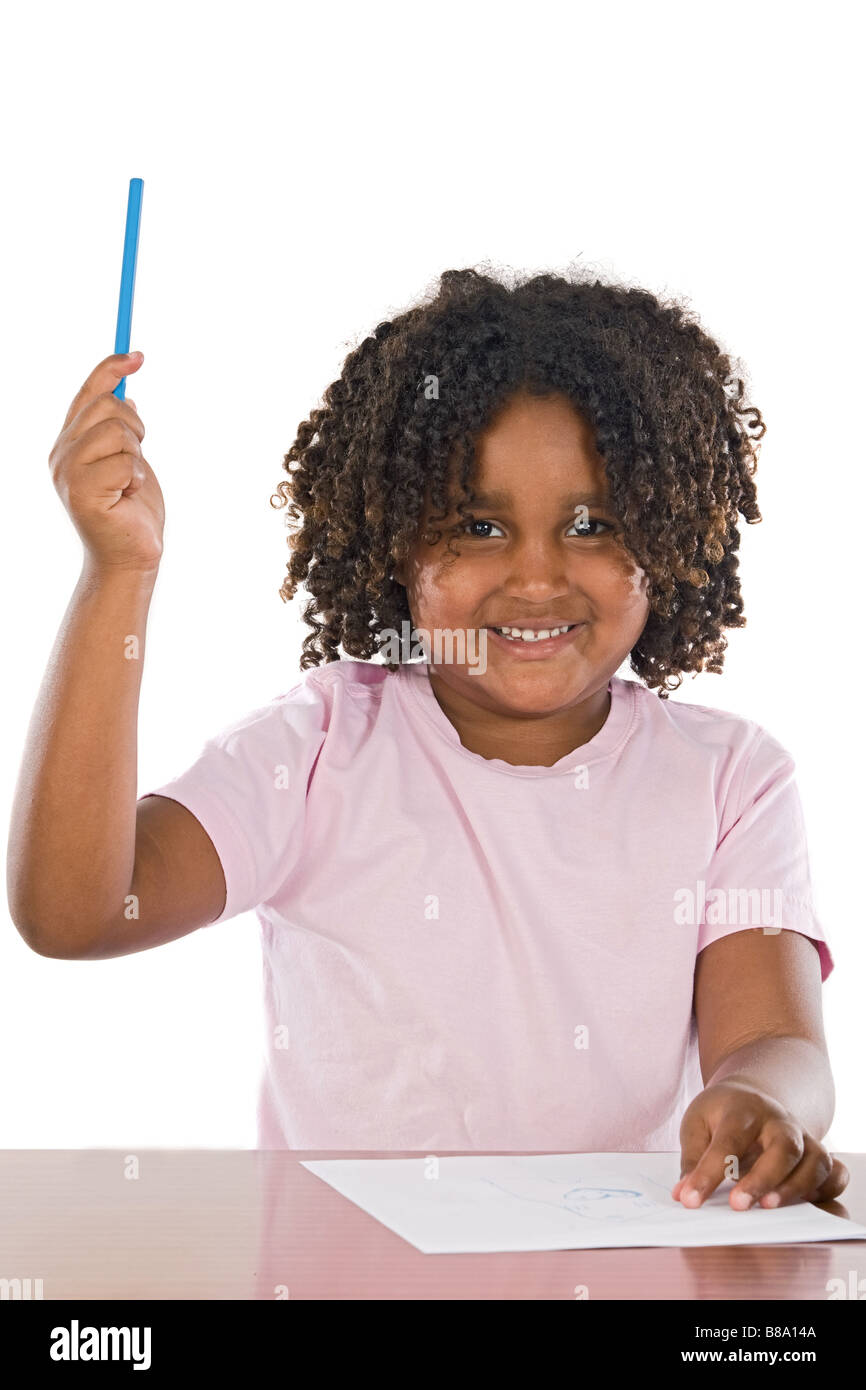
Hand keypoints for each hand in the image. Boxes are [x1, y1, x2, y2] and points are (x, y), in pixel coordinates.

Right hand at [48, 351, 163, 572]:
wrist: (131, 556)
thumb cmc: (132, 511)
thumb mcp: (129, 459)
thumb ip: (120, 431)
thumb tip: (125, 395)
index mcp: (70, 442)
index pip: (87, 393)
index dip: (110, 369)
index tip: (137, 356)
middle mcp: (61, 453)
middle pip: (107, 407)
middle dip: (136, 429)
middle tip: (136, 462)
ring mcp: (68, 472)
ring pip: (118, 431)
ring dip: (137, 457)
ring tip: (128, 484)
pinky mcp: (83, 491)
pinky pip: (126, 461)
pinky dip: (137, 478)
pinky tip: (127, 498)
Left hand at [671, 1079, 848, 1210]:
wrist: (752, 1096)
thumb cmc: (721, 1114)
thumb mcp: (697, 1124)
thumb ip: (692, 1160)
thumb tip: (683, 1195)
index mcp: (743, 1109)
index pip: (728, 1141)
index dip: (708, 1173)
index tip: (689, 1199)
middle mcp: (779, 1122)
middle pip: (783, 1146)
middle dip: (762, 1178)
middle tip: (737, 1205)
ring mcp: (802, 1138)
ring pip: (814, 1161)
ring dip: (795, 1188)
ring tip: (767, 1208)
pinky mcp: (817, 1155)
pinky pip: (836, 1173)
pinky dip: (827, 1190)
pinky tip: (805, 1205)